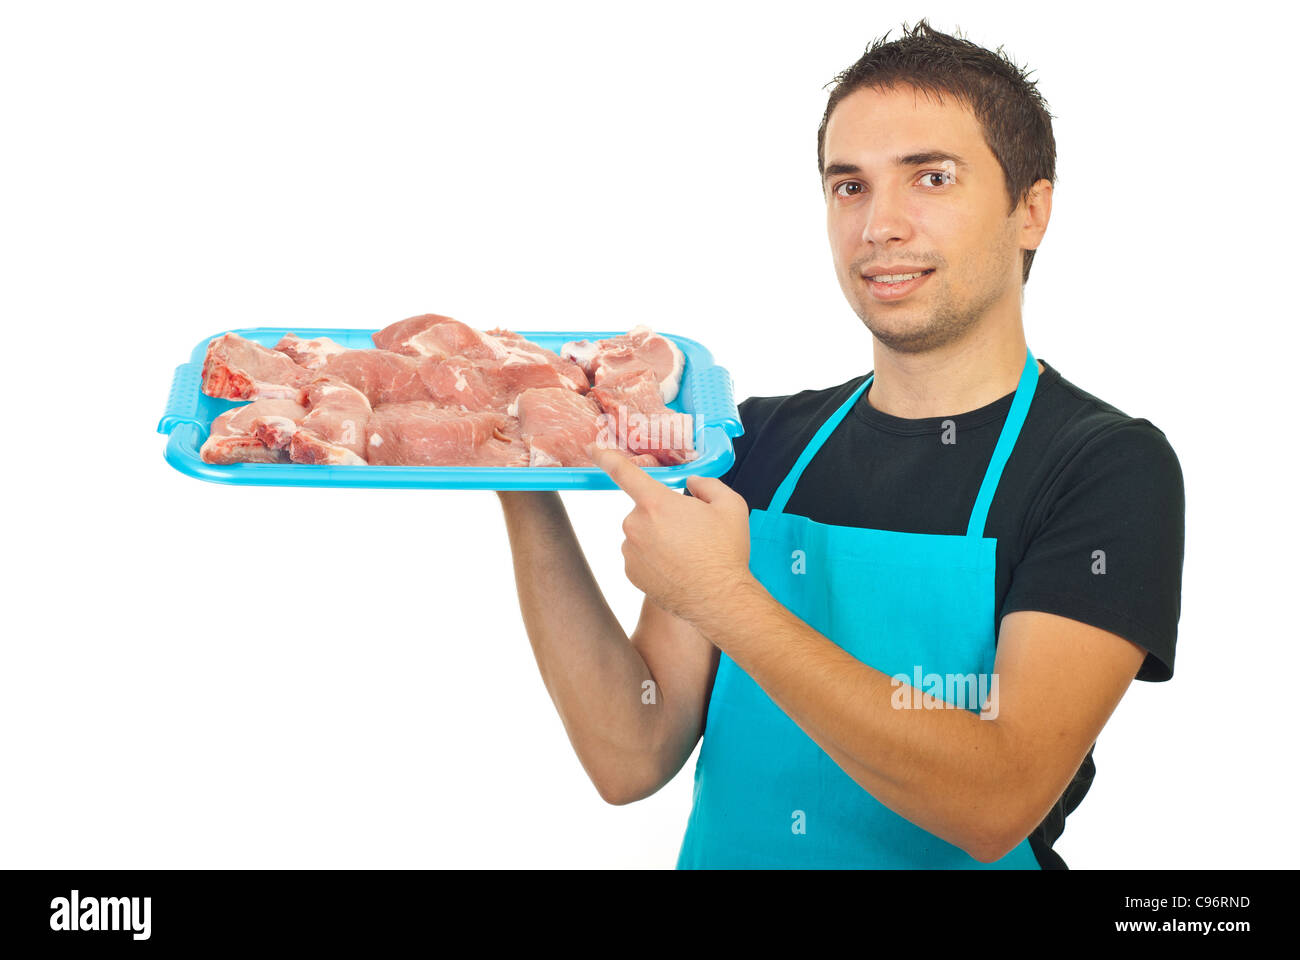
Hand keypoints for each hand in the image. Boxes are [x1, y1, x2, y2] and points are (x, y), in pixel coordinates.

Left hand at [590, 447, 753, 624]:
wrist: (720, 600)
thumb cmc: (725, 552)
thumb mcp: (731, 505)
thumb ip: (707, 484)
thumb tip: (692, 484)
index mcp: (657, 503)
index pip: (624, 472)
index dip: (607, 457)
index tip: (594, 449)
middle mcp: (636, 525)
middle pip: (645, 509)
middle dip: (663, 514)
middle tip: (691, 532)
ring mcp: (630, 551)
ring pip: (641, 533)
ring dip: (658, 538)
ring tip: (687, 554)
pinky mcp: (630, 573)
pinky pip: (639, 556)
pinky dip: (653, 559)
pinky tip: (677, 568)